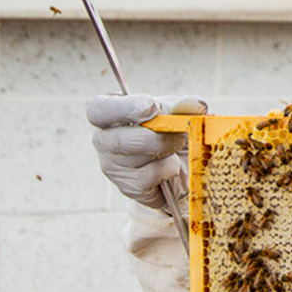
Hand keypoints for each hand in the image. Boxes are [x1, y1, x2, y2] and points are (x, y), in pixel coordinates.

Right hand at [88, 94, 206, 211]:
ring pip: (136, 159)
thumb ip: (183, 105)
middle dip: (155, 136)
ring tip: (176, 147)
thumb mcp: (179, 111)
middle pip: (119, 140)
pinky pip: (150, 177)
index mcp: (110, 114)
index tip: (152, 107)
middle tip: (179, 134)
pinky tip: (173, 166)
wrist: (185, 166)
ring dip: (166, 150)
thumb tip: (193, 104)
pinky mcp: (129, 187)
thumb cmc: (173, 130)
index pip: (98, 109)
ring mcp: (113, 167)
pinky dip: (169, 169)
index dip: (124, 108)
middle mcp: (104, 140)